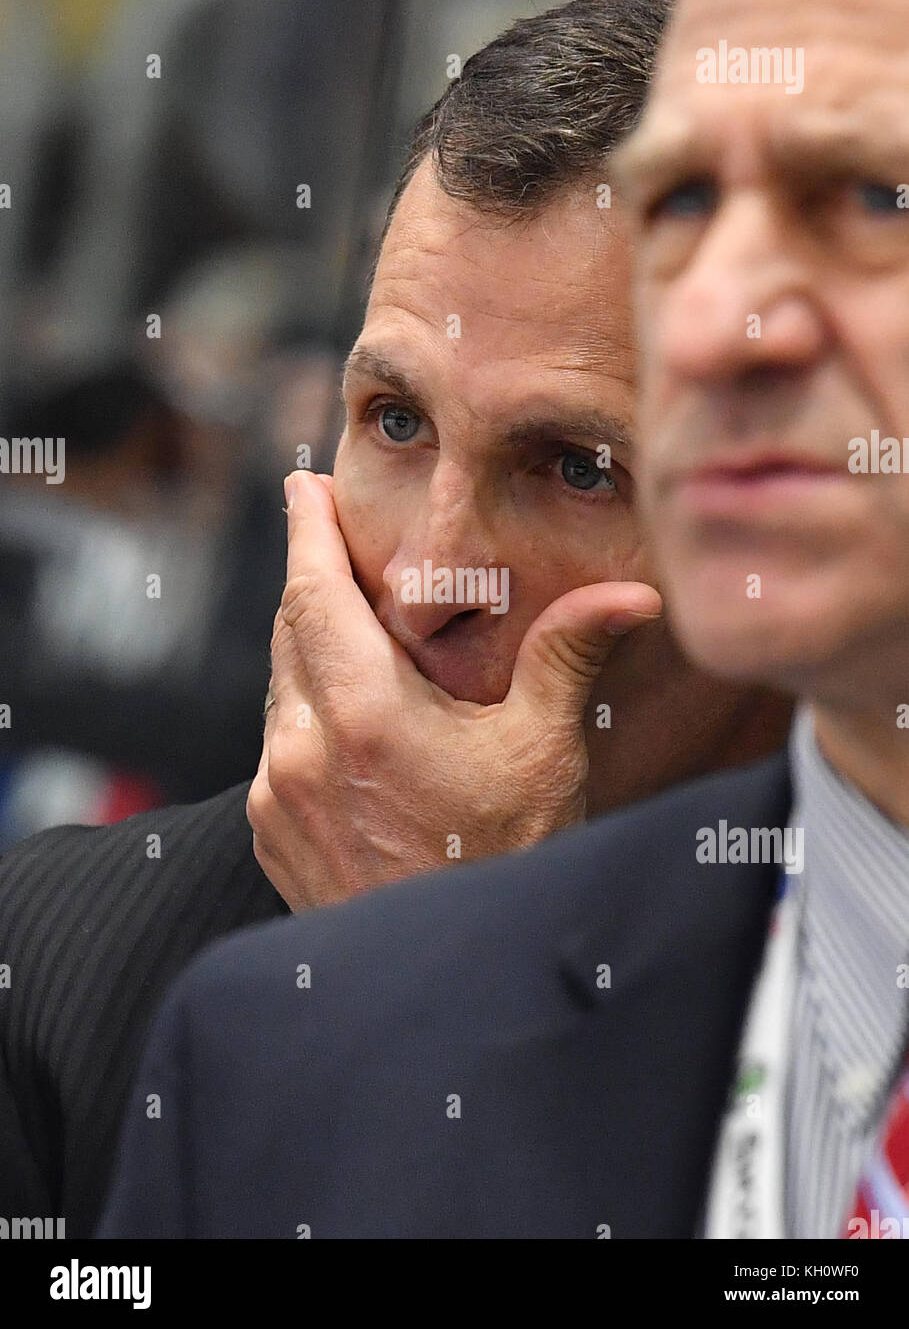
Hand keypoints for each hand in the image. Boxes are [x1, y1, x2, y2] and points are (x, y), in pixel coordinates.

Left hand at [247, 470, 661, 909]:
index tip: (303, 487)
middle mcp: (300, 748)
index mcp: (363, 714)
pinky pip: (274, 744)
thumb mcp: (544, 755)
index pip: (315, 589)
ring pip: (279, 688)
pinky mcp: (272, 833)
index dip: (308, 529)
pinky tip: (345, 721)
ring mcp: (276, 795)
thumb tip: (631, 597)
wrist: (445, 986)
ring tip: (347, 628)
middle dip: (309, 578)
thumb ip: (568, 659)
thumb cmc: (499, 868)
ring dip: (308, 647)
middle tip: (326, 537)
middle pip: (291, 630)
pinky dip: (302, 711)